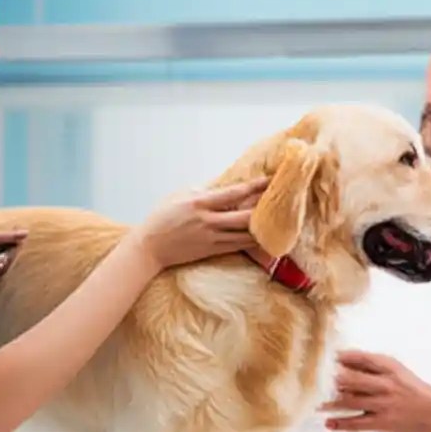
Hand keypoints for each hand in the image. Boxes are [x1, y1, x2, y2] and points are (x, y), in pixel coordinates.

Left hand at [0, 229, 28, 294]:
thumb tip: (9, 258)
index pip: (6, 235)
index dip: (18, 235)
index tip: (30, 233)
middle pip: (4, 236)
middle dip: (16, 235)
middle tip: (30, 233)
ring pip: (0, 242)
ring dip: (10, 242)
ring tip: (22, 242)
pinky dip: (3, 249)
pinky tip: (8, 253)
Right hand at [130, 177, 268, 269]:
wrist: (149, 247)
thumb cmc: (162, 218)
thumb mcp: (180, 196)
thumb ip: (203, 191)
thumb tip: (224, 185)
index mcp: (199, 202)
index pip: (234, 193)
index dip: (254, 186)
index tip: (270, 180)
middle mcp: (208, 221)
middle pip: (244, 216)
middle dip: (264, 208)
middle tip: (281, 202)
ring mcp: (211, 238)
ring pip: (244, 234)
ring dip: (263, 228)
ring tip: (279, 221)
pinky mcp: (212, 251)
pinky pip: (238, 246)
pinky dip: (252, 241)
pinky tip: (265, 238)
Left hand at [321, 350, 430, 431]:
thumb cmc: (411, 390)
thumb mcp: (395, 370)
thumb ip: (371, 365)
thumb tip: (341, 358)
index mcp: (388, 367)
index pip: (359, 358)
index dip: (338, 358)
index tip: (321, 358)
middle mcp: (385, 384)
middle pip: (351, 379)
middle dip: (329, 379)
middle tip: (309, 380)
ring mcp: (383, 404)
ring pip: (350, 401)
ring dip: (329, 402)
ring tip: (313, 403)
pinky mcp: (382, 423)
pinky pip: (357, 423)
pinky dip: (341, 423)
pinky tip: (329, 422)